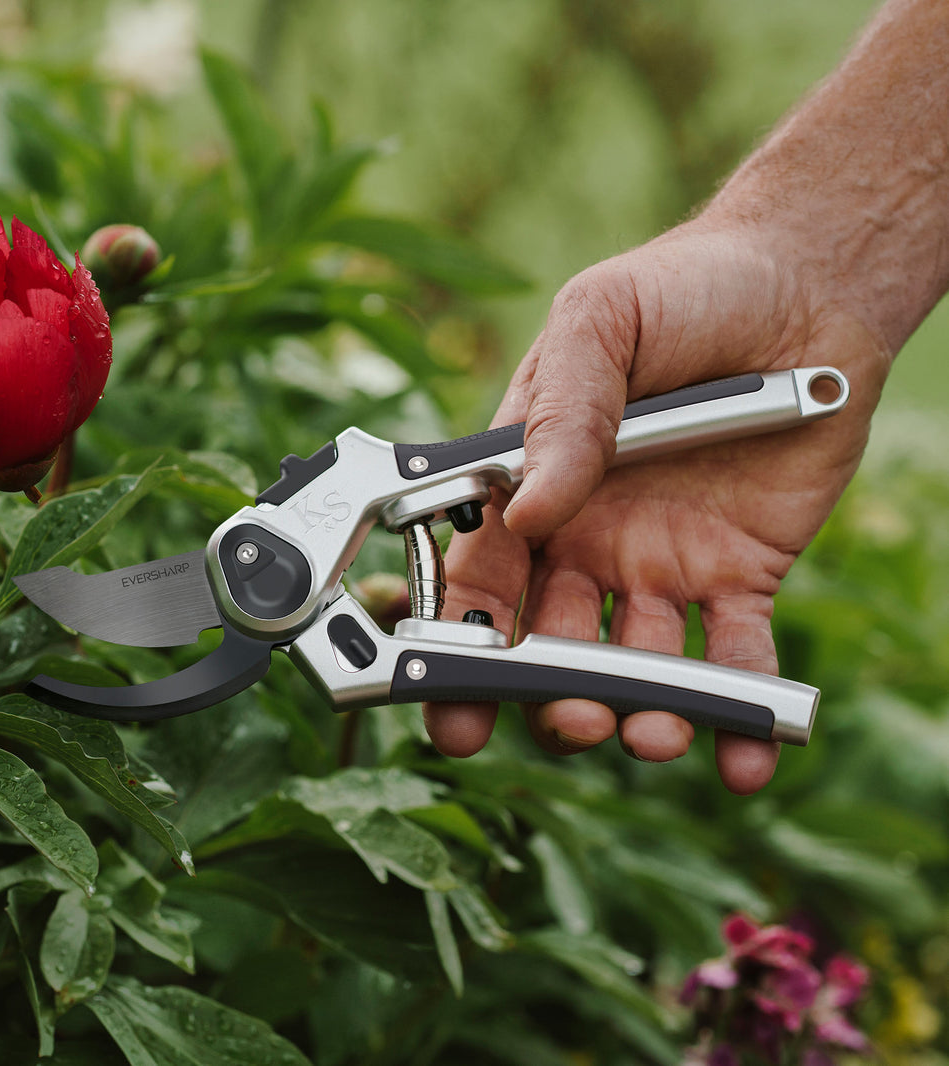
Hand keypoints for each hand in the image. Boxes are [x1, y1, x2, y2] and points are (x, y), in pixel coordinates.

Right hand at [423, 221, 889, 792]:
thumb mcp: (602, 322)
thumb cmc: (684, 291)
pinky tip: (745, 757)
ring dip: (639, 712)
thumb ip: (560, 413)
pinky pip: (733, 658)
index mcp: (531, 486)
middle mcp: (585, 540)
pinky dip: (739, 712)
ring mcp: (660, 565)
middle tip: (571, 719)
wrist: (805, 288)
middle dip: (548, 696)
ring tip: (657, 730)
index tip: (452, 699)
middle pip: (548, 643)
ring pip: (634, 665)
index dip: (460, 641)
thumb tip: (527, 507)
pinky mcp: (739, 577)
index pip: (481, 576)